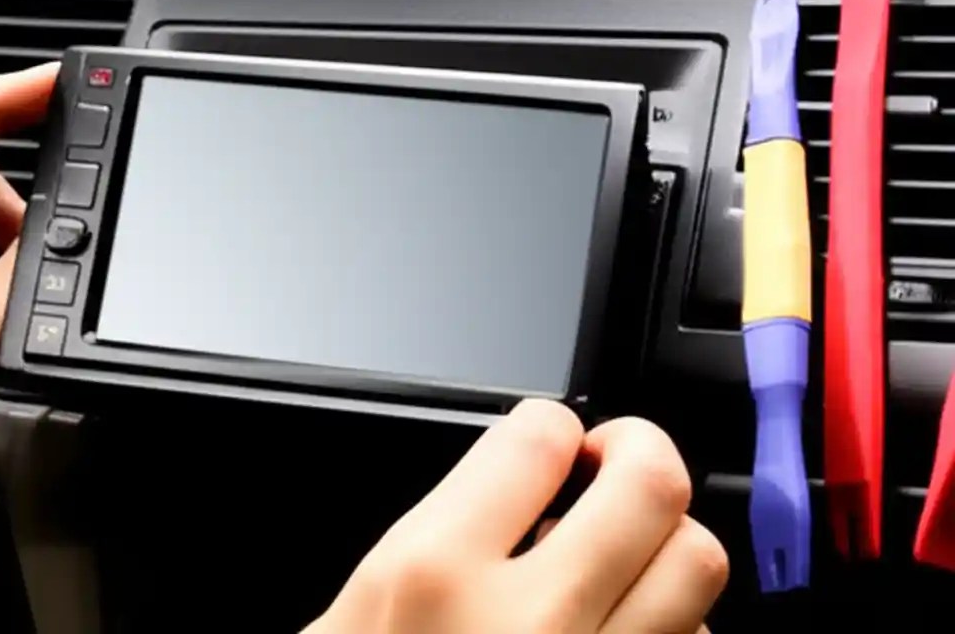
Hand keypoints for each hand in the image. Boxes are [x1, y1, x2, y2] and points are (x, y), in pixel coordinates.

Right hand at [308, 401, 727, 633]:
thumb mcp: (343, 624)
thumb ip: (426, 545)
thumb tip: (510, 488)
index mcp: (433, 577)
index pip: (537, 437)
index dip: (550, 426)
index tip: (549, 441)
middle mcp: (529, 623)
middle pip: (648, 486)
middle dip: (638, 454)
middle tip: (612, 466)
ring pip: (697, 567)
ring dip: (666, 543)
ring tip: (628, 550)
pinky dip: (674, 631)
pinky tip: (626, 633)